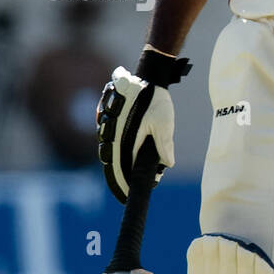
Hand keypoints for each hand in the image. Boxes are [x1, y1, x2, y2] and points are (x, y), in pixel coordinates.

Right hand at [96, 51, 190, 201]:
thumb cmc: (156, 101)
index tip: (127, 196)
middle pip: (111, 161)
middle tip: (131, 185)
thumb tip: (166, 165)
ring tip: (132, 172)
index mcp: (124, 138)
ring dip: (118, 161)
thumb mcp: (165, 125)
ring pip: (107, 149)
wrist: (146, 77)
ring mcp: (107, 125)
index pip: (121, 168)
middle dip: (120, 174)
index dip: (123, 184)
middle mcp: (111, 133)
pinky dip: (114, 146)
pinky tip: (125, 152)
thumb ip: (164, 146)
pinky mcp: (106, 118)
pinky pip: (106, 136)